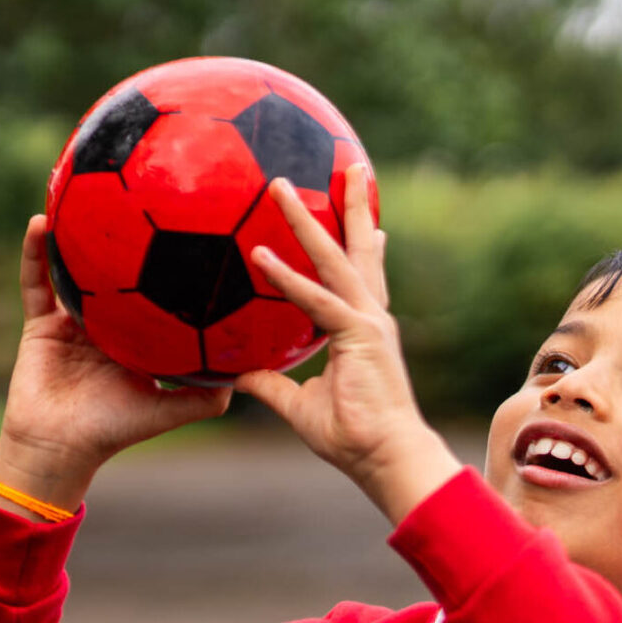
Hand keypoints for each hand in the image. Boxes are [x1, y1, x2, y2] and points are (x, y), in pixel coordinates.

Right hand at [0, 215, 231, 515]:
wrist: (59, 450)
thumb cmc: (114, 432)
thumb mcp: (168, 411)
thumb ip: (205, 396)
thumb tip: (249, 375)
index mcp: (139, 337)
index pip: (160, 293)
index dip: (174, 266)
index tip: (195, 232)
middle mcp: (109, 322)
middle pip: (121, 269)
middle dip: (129, 233)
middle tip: (144, 190)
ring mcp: (73, 319)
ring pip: (76, 266)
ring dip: (78, 229)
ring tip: (88, 186)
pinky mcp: (40, 322)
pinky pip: (36, 279)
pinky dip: (35, 251)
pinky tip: (41, 220)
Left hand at [236, 166, 461, 523]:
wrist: (384, 458)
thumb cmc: (353, 438)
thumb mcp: (299, 406)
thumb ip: (270, 385)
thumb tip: (237, 376)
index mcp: (362, 330)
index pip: (359, 277)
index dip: (361, 244)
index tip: (368, 220)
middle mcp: (369, 316)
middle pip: (358, 249)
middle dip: (351, 204)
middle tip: (351, 164)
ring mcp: (367, 321)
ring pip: (334, 258)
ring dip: (306, 218)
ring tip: (280, 183)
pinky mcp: (358, 335)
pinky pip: (314, 299)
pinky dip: (286, 278)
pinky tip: (259, 254)